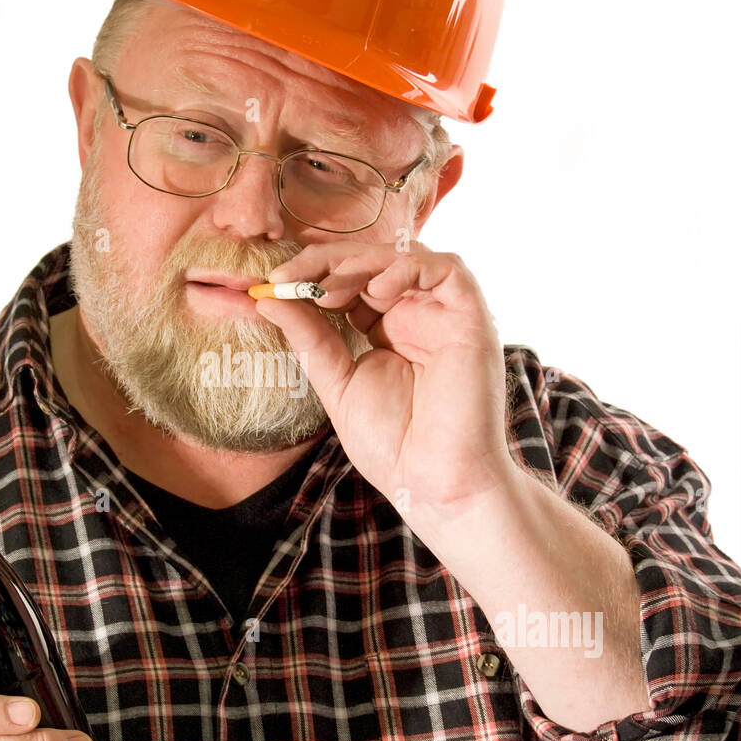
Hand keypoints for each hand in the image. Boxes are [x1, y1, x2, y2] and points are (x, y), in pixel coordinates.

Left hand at [255, 241, 515, 527]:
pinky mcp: (470, 318)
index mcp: (387, 329)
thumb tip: (269, 300)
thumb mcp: (337, 383)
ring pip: (406, 256)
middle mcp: (416, 316)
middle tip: (289, 277)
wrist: (432, 484)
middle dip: (327, 260)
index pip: (350, 280)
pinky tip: (376, 291)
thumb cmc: (393, 445)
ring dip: (362, 260)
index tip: (272, 284)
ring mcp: (443, 316)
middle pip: (373, 260)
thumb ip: (310, 339)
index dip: (312, 273)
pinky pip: (446, 268)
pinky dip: (406, 267)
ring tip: (329, 289)